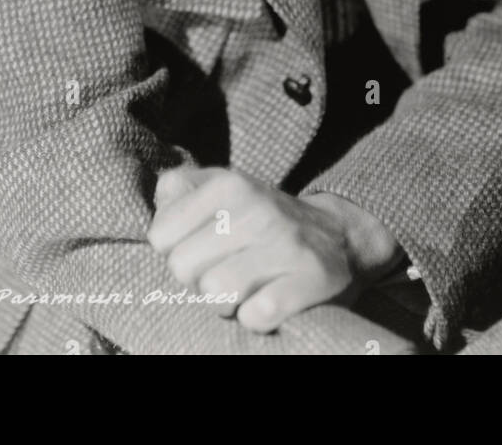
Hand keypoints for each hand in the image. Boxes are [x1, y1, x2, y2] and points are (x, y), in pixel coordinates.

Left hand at [147, 166, 398, 332]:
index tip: (199, 248)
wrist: (341, 237)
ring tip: (243, 290)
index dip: (174, 250)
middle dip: (196, 279)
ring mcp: (286, 245)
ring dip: (224, 303)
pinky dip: (256, 318)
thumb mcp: (222, 189)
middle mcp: (258, 209)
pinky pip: (255, 316)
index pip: (161, 235)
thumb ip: (181, 189)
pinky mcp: (310, 281)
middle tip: (222, 271)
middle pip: (183, 268)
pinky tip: (267, 303)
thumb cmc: (262, 220)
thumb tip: (162, 202)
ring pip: (215, 294)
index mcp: (229, 184)